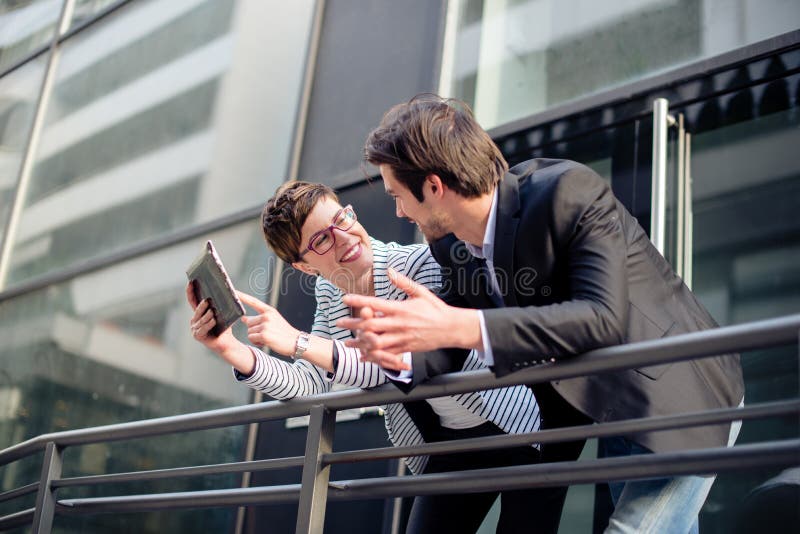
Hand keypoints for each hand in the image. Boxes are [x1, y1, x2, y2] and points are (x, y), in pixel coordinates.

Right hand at [186, 281, 239, 353]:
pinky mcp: (197, 336)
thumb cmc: (224, 327)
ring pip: (201, 319)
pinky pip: (203, 328)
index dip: (190, 291)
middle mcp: (194, 320)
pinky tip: (213, 321)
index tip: (190, 282)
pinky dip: (208, 325)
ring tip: (213, 312)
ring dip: (207, 316)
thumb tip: (226, 293)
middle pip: (197, 310)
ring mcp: (194, 328)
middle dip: (202, 305)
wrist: (226, 342)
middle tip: (208, 300)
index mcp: (199, 313)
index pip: (192, 300)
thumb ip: (221, 306)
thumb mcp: (223, 315)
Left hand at [237, 291, 299, 356]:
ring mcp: (265, 325)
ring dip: (255, 337)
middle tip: (266, 333)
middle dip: (254, 329)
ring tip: (268, 338)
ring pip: (249, 331)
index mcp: (269, 311)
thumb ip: (259, 318)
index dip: (242, 296)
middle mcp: (267, 316)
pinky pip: (251, 338)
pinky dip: (257, 342)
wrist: (296, 342)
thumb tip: (244, 319)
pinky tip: (266, 342)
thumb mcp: (274, 321)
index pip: (253, 301)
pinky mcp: (264, 335)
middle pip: (249, 322)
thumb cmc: (284, 333)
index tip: (234, 291)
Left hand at [337, 268, 481, 362]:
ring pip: (376, 342)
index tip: (345, 299)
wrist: (451, 328)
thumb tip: (389, 271)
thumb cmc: (436, 309)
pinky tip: (363, 355)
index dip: (359, 301)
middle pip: (371, 324)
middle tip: (339, 323)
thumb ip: (404, 282)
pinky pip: (386, 355)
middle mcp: (399, 324)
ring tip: (347, 341)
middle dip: (353, 324)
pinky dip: (373, 356)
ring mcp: (402, 338)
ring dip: (360, 342)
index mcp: (401, 308)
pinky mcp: (406, 349)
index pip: (375, 303)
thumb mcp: (421, 292)